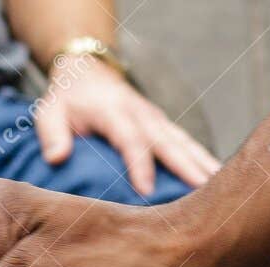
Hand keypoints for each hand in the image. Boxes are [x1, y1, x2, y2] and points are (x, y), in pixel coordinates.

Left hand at [36, 55, 218, 192]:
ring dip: (202, 165)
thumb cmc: (67, 99)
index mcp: (114, 111)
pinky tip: (217, 180)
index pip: (130, 139)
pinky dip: (202, 160)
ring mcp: (156, 119)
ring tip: (220, 189)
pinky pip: (186, 144)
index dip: (139, 164)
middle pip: (167, 142)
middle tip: (203, 193)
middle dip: (186, 167)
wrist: (88, 71)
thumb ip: (52, 134)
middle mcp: (141, 114)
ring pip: (184, 143)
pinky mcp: (163, 126)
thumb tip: (56, 158)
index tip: (146, 191)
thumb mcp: (49, 111)